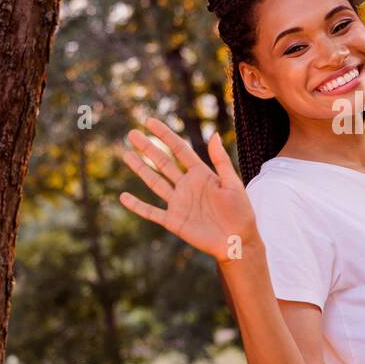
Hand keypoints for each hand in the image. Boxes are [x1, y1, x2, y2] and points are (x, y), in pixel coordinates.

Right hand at [118, 119, 255, 262]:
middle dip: (147, 148)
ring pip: (154, 182)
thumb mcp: (232, 184)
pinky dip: (137, 205)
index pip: (179, 150)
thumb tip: (214, 135)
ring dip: (140, 169)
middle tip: (131, 134)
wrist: (238, 241)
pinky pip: (151, 212)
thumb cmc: (240, 212)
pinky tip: (123, 197)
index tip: (150, 122)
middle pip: (163, 163)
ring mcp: (179, 203)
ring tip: (126, 154)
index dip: (165, 135)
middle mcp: (187, 186)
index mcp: (201, 174)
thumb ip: (220, 161)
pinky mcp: (174, 221)